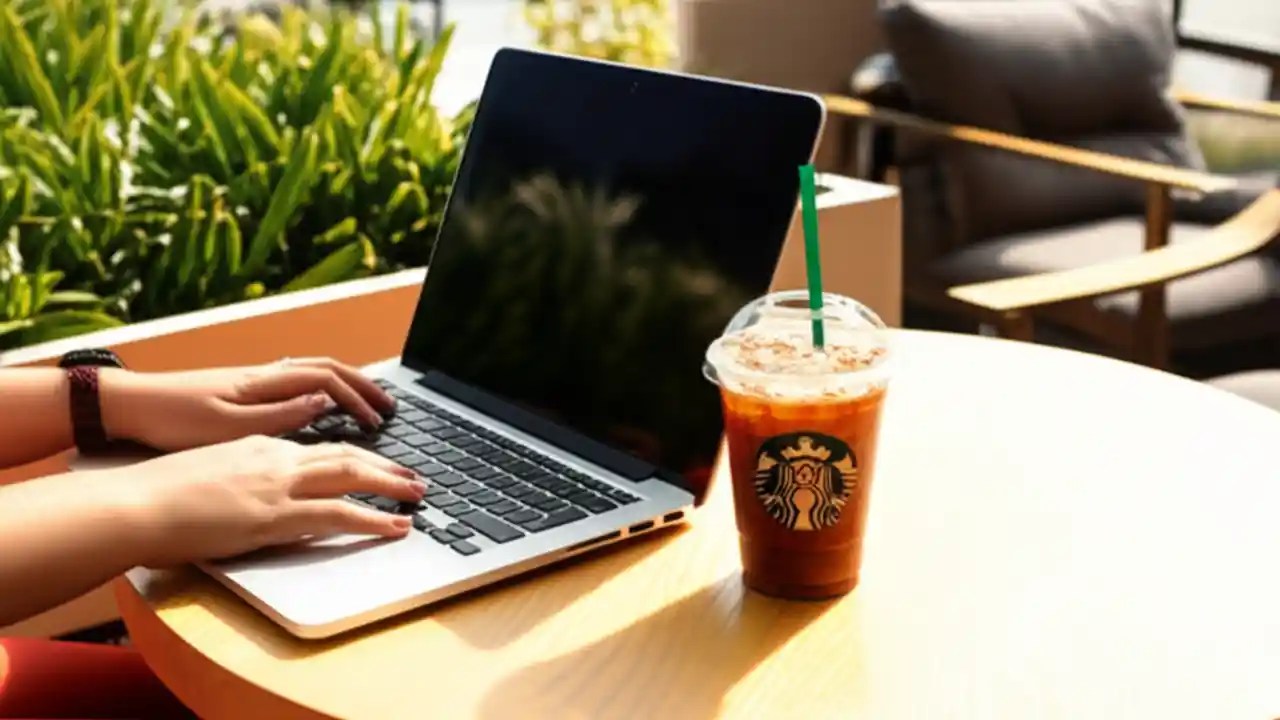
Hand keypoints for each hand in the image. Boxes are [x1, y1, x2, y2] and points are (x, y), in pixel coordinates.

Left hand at [100, 357, 395, 451]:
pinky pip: (295, 380)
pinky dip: (321, 387)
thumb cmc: (173, 420)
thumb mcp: (230, 426)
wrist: (127, 405)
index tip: (380, 424)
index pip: (329, 382)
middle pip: (328, 369)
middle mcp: (264, 374)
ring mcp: (252, 379)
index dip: (360, 400)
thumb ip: (281, 415)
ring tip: (366, 402)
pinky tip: (321, 402)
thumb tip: (327, 404)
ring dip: (345, 385)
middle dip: (364, 385)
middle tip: (391, 406)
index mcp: (265, 383)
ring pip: (312, 371)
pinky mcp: (241, 389)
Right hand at [108, 436, 424, 565]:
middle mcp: (275, 458)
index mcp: (257, 446)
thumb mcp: (206, 472)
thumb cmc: (157, 495)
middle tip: (412, 476)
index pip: (318, 446)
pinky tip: (395, 525)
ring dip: (391, 485)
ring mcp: (278, 485)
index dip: (352, 454)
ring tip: (418, 495)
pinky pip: (339, 513)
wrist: (134, 502)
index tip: (374, 461)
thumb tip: (246, 494)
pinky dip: (374, 519)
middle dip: (384, 465)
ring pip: (351, 475)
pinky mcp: (276, 516)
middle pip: (345, 454)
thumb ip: (236, 476)